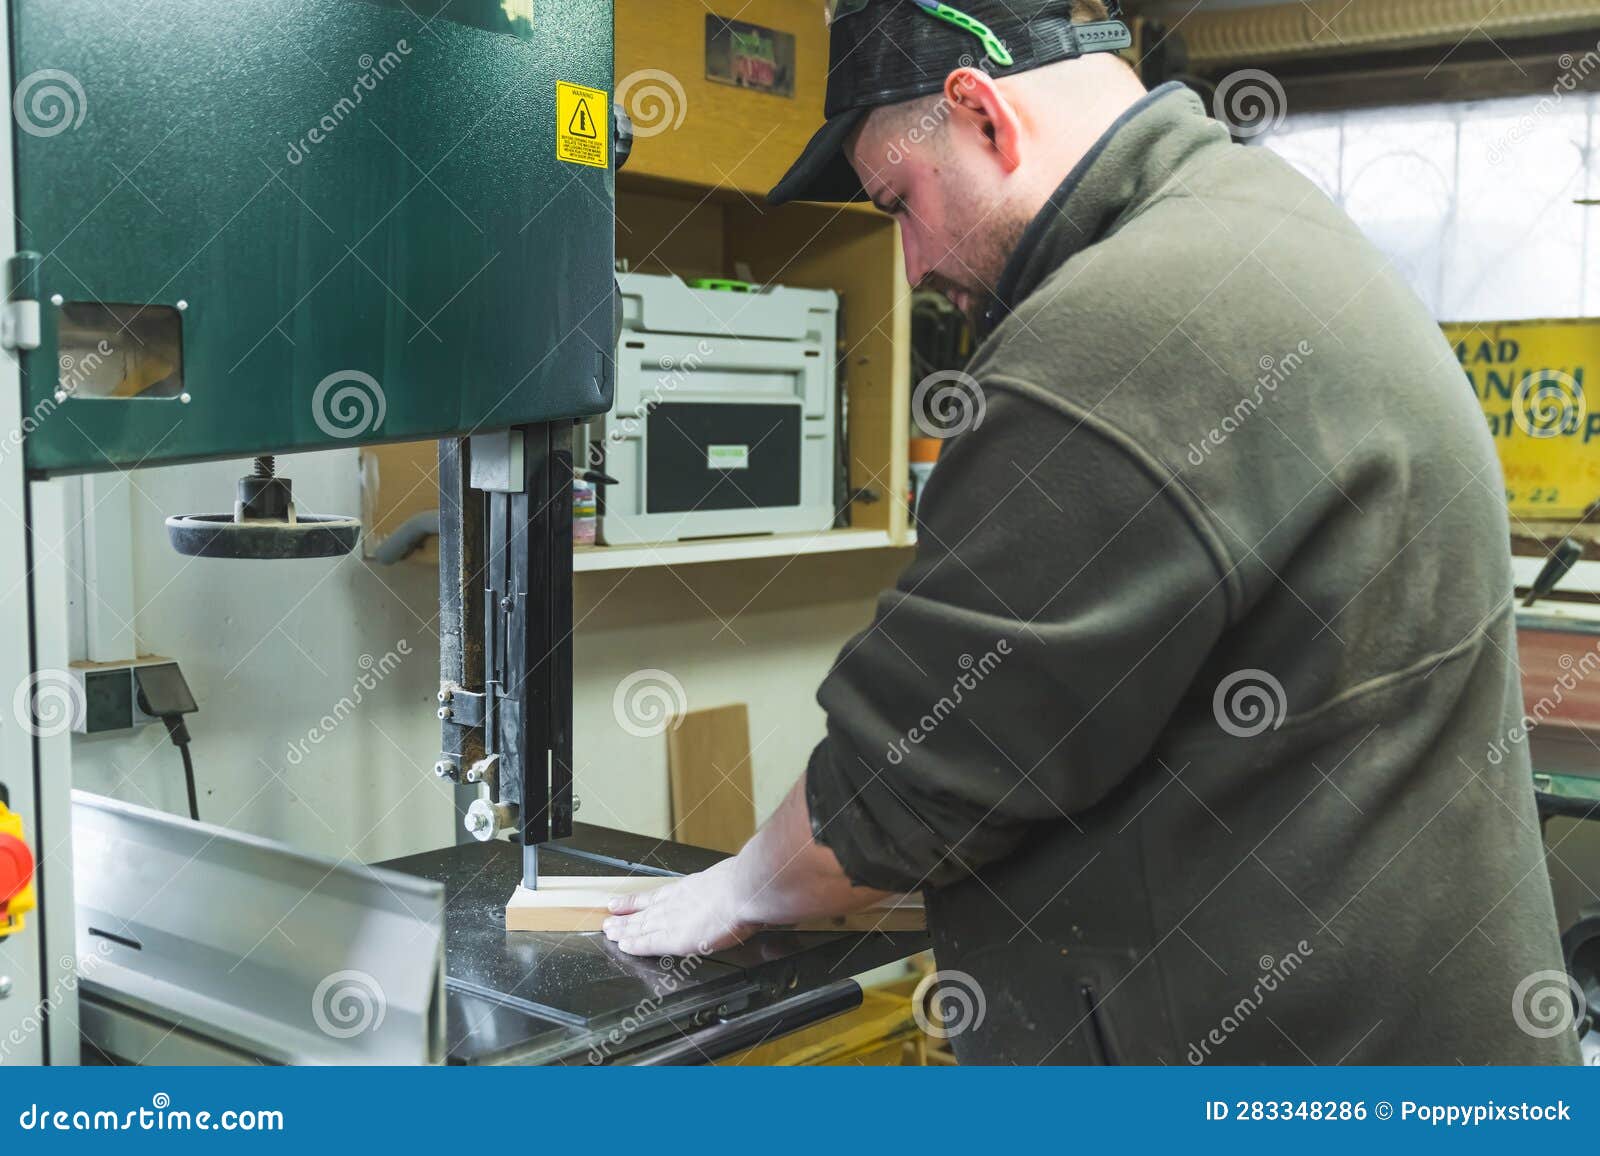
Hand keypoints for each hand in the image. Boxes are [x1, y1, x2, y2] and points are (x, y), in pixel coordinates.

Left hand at [603, 858, 758, 957]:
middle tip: (608, 920)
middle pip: (644, 912)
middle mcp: (677, 903)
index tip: (621, 902)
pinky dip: (636, 944)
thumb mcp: (729, 880)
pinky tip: (624, 946)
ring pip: (642, 926)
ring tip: (609, 932)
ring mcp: (674, 920)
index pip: (656, 896)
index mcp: (689, 889)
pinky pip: (650, 943)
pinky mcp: (675, 938)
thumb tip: (730, 888)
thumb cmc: (744, 886)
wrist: (743, 891)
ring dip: (624, 930)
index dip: (636, 901)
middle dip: (625, 917)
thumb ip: (722, 887)